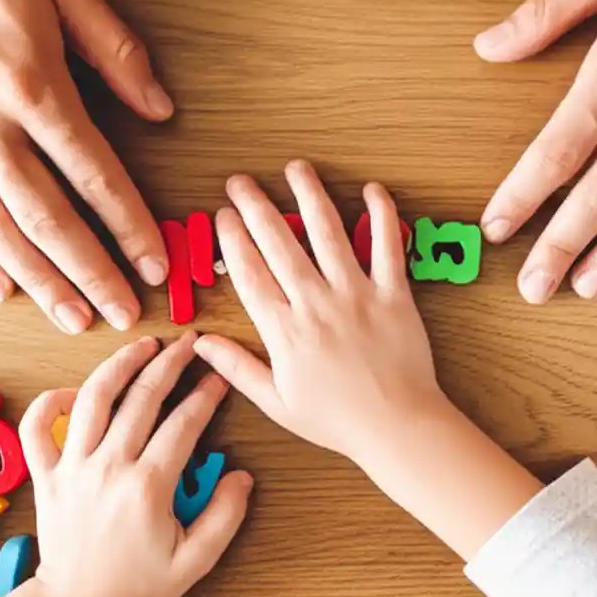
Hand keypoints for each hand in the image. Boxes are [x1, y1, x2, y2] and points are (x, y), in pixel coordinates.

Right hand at [0, 0, 173, 332]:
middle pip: (49, 219)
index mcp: (34, 88)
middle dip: (91, 273)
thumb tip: (161, 110)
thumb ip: (118, 55)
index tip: (155, 265)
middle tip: (122, 312)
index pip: (95, 178)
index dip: (130, 228)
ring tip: (71, 317)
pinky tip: (0, 288)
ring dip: (38, 280)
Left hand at [0, 335, 252, 596]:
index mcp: (147, 487)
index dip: (205, 394)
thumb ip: (225, 516)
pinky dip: (50, 403)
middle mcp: (108, 468)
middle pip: (141, 397)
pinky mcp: (47, 476)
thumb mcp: (196, 561)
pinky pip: (38, 428)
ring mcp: (73, 468)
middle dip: (169, 363)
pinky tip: (73, 390)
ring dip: (119, 364)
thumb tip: (241, 477)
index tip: (218, 377)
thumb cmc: (136, 587)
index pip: (183, 423)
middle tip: (188, 344)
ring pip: (93, 398)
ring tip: (141, 345)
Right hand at [196, 161, 540, 558]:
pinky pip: (387, 247)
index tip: (221, 215)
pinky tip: (372, 189)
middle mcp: (316, 305)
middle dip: (256, 207)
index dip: (232, 240)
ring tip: (296, 168)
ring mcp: (356, 296)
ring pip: (328, 233)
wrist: (396, 428)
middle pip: (279, 243)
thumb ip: (237, 368)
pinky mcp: (394, 295)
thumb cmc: (336, 421)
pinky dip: (382, 216)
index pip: (250, 273)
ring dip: (309, 196)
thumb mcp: (276, 401)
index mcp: (284, 331)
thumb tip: (200, 344)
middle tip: (241, 181)